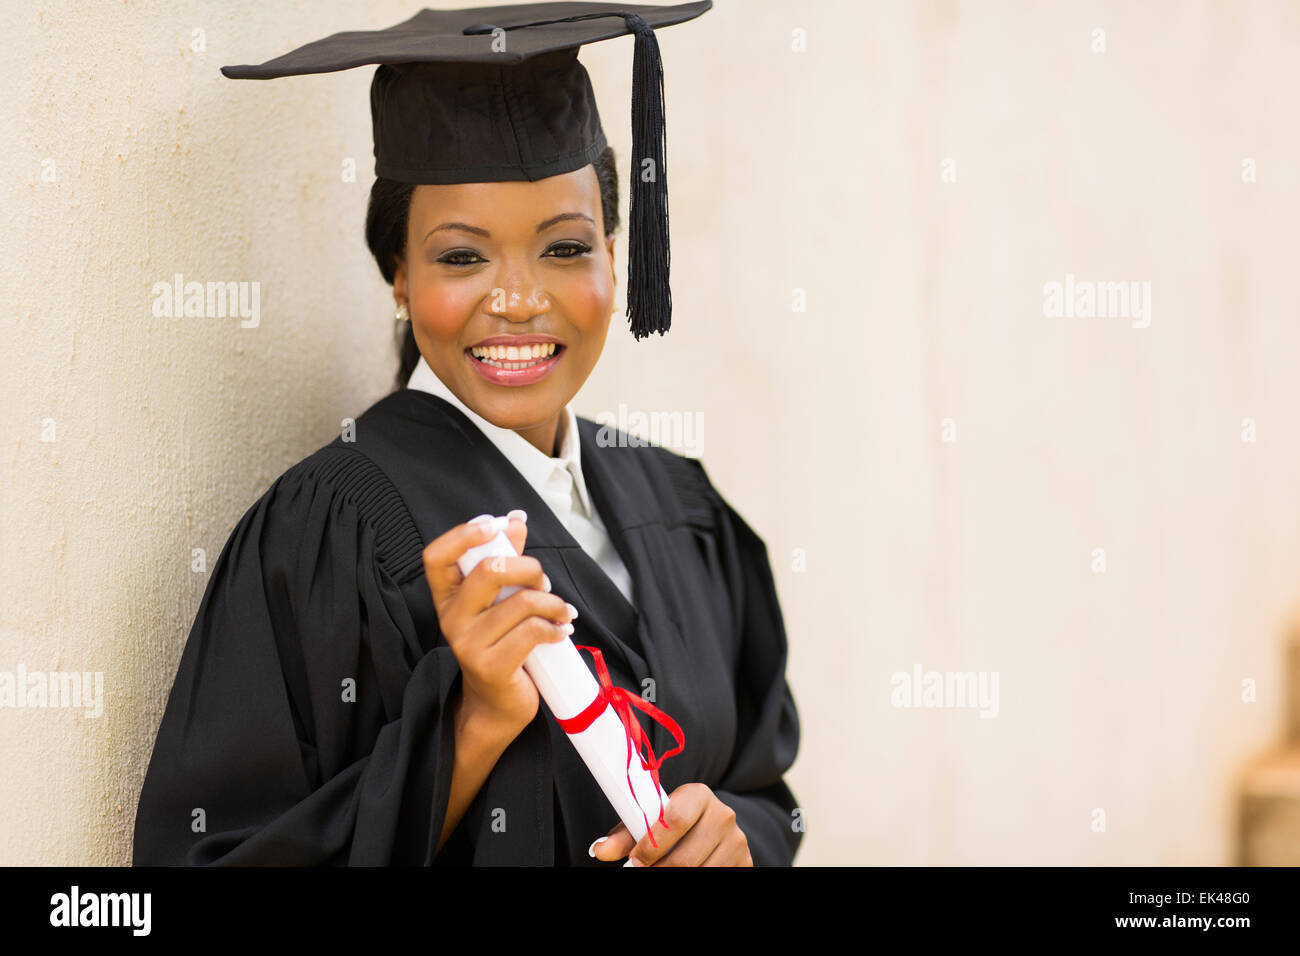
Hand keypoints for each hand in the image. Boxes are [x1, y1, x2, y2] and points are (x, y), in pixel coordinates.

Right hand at [422, 512, 577, 733]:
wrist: (496, 703)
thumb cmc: (500, 644)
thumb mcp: (498, 601)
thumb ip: (505, 560)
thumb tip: (515, 520)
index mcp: (447, 597)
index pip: (436, 557)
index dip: (463, 535)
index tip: (495, 525)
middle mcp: (451, 618)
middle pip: (489, 571)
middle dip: (530, 569)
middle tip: (544, 584)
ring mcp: (468, 644)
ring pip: (521, 602)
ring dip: (554, 603)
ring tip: (563, 613)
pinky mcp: (491, 666)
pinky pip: (533, 631)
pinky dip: (556, 627)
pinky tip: (561, 631)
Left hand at [589, 783, 751, 866]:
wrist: (714, 829)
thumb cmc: (675, 824)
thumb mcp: (652, 821)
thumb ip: (626, 834)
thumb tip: (599, 850)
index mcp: (698, 795)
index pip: (674, 820)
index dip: (650, 846)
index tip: (634, 862)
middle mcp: (723, 815)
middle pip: (685, 858)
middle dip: (659, 871)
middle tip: (643, 873)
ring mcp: (737, 842)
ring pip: (699, 873)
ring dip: (674, 878)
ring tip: (661, 872)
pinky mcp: (746, 863)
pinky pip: (716, 879)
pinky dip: (694, 881)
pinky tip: (684, 875)